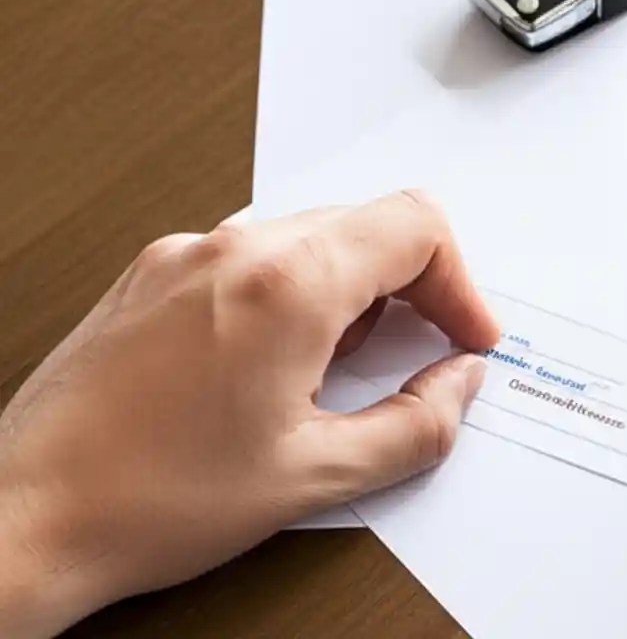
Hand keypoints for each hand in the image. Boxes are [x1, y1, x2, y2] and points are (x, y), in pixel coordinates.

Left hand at [0, 190, 497, 637]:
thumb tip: (457, 387)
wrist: (19, 518)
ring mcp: (184, 257)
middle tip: (424, 354)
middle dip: (415, 288)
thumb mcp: (313, 476)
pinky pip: (253, 258)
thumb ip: (415, 426)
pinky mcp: (151, 277)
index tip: (466, 336)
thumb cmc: (145, 499)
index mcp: (286, 285)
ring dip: (354, 292)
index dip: (462, 284)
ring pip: (311, 238)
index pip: (415, 227)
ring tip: (344, 373)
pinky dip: (296, 295)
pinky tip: (281, 366)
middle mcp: (233, 250)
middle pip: (366, 225)